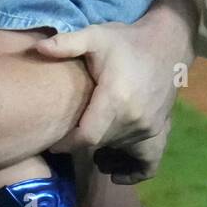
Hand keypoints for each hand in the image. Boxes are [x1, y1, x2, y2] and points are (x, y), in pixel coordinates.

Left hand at [34, 14, 187, 182]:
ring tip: (88, 146)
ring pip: (118, 152)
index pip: (86, 138)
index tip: (53, 143)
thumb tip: (39, 49)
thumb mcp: (96, 36)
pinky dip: (132, 171)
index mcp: (116, 100)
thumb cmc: (127, 41)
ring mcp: (150, 128)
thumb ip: (68, 43)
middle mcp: (135, 120)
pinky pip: (149, 163)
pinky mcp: (160, 131)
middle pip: (99, 146)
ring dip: (102, 153)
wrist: (167, 43)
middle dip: (81, 146)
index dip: (67, 144)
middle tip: (66, 137)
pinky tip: (116, 170)